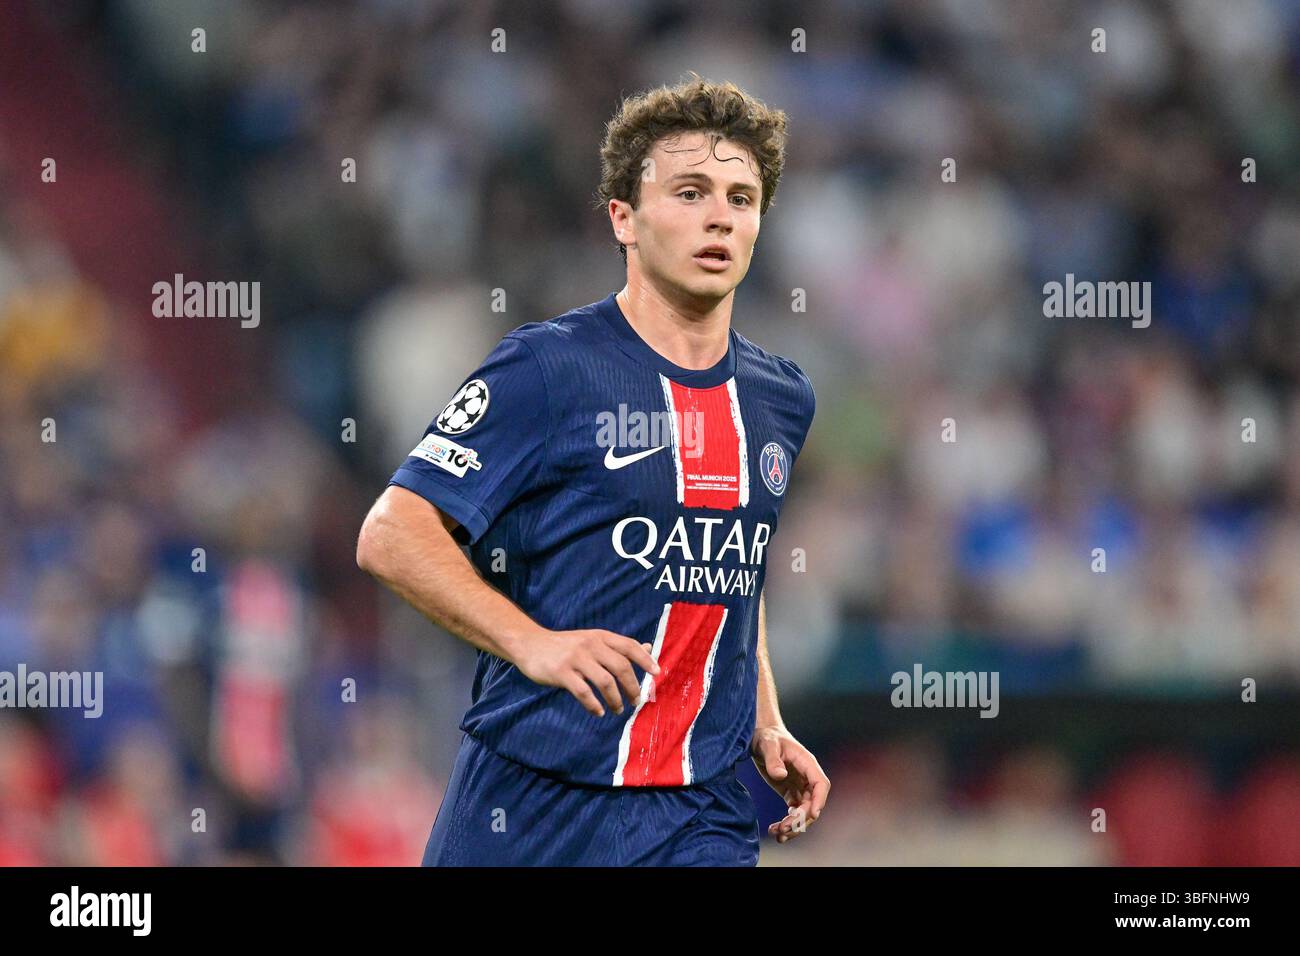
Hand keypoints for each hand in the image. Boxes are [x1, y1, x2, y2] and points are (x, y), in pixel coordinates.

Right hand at [515, 628, 659, 717]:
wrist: (530, 643)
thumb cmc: (565, 645)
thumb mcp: (592, 640)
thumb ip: (617, 646)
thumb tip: (647, 648)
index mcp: (600, 636)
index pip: (629, 646)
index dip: (645, 660)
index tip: (657, 674)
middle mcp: (590, 645)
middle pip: (621, 666)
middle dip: (633, 686)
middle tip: (636, 701)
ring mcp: (575, 659)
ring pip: (605, 682)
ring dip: (615, 699)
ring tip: (618, 709)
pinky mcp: (561, 673)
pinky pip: (583, 692)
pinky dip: (594, 705)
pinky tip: (599, 712)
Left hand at [751, 725, 829, 842]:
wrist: (760, 735)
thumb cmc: (767, 736)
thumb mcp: (768, 744)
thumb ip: (773, 759)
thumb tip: (780, 775)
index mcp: (807, 763)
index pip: (821, 784)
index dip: (819, 800)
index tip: (812, 814)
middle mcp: (806, 777)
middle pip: (812, 803)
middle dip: (801, 818)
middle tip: (784, 828)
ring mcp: (799, 786)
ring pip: (804, 811)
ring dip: (794, 825)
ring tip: (778, 834)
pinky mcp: (790, 792)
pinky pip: (793, 811)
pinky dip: (787, 822)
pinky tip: (775, 830)